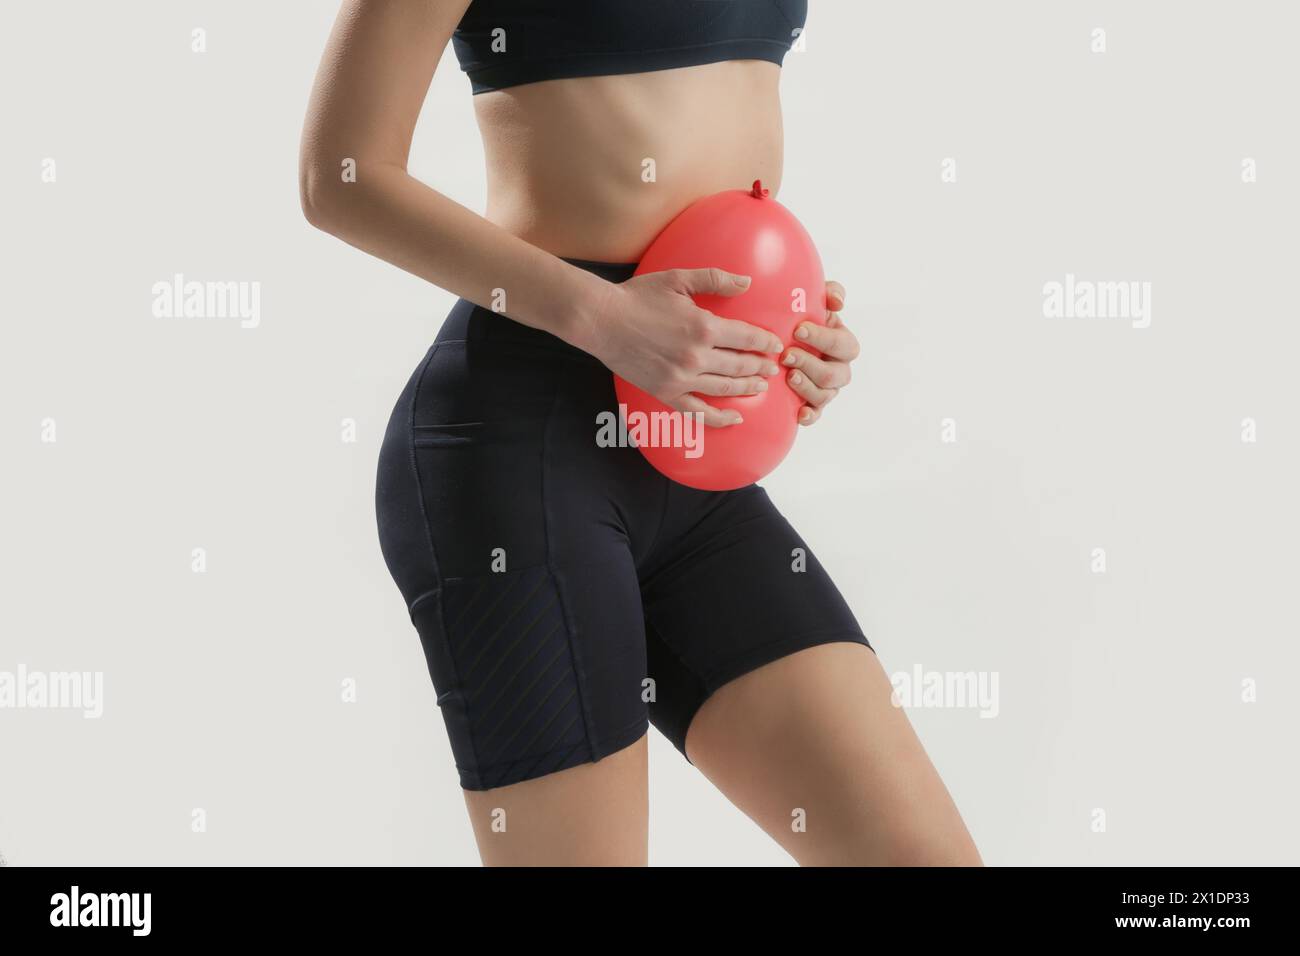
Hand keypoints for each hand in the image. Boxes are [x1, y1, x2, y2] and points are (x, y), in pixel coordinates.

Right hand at [583, 268, 784, 427]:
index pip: (747, 338)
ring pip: (725, 388)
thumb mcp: (678, 279)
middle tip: (773, 368)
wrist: (600, 320)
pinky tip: (735, 418)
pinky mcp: (666, 393)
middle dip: (761, 366)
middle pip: (740, 364)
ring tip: (761, 387)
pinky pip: (698, 411)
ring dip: (747, 388)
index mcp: (704, 326)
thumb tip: (746, 282)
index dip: (765, 342)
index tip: (776, 345)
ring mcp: (682, 378)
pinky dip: (719, 418)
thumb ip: (715, 280)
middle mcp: (697, 356)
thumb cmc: (637, 296)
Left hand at [782, 280, 858, 425]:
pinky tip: (800, 414)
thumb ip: (830, 292)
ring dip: (807, 387)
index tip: (799, 330)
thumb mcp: (815, 300)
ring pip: (825, 394)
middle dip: (811, 365)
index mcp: (842, 342)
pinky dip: (810, 416)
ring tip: (789, 377)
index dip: (822, 338)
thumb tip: (837, 302)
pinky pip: (816, 414)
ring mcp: (827, 388)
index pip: (841, 343)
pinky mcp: (813, 403)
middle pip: (834, 374)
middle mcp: (839, 367)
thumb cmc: (800, 316)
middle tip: (787, 356)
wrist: (779, 337)